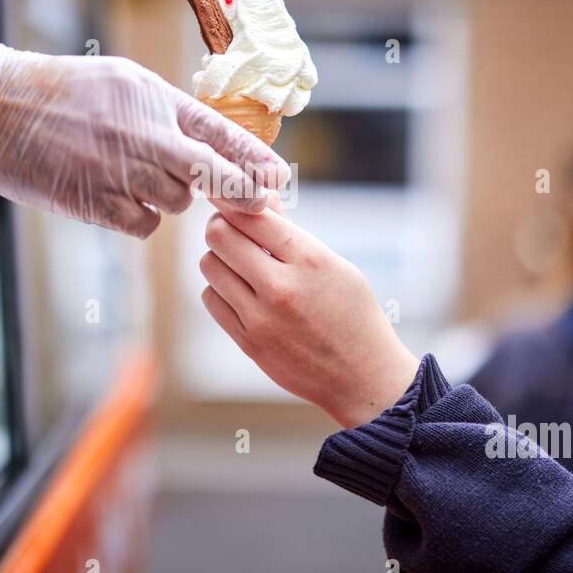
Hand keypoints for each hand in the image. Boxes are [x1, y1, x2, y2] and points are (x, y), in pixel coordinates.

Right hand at [0, 44, 289, 237]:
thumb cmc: (61, 90)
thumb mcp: (124, 82)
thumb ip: (167, 111)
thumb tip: (204, 140)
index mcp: (158, 102)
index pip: (222, 133)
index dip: (255, 160)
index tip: (278, 179)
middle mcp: (149, 138)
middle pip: (214, 178)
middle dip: (238, 194)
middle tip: (256, 205)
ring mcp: (126, 173)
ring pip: (177, 204)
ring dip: (167, 197)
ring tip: (132, 173)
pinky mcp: (100, 204)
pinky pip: (142, 223)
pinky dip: (136, 216)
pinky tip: (112, 195)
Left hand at [199, 198, 419, 426]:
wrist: (363, 377)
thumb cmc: (353, 314)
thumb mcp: (334, 265)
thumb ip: (292, 233)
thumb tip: (262, 196)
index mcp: (310, 260)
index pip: (252, 214)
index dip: (233, 200)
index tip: (225, 195)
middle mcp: (281, 287)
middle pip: (220, 236)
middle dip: (222, 225)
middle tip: (231, 228)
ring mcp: (261, 318)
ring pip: (210, 266)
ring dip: (220, 258)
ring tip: (240, 262)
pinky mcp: (248, 342)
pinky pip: (212, 299)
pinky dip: (221, 289)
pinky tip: (240, 291)